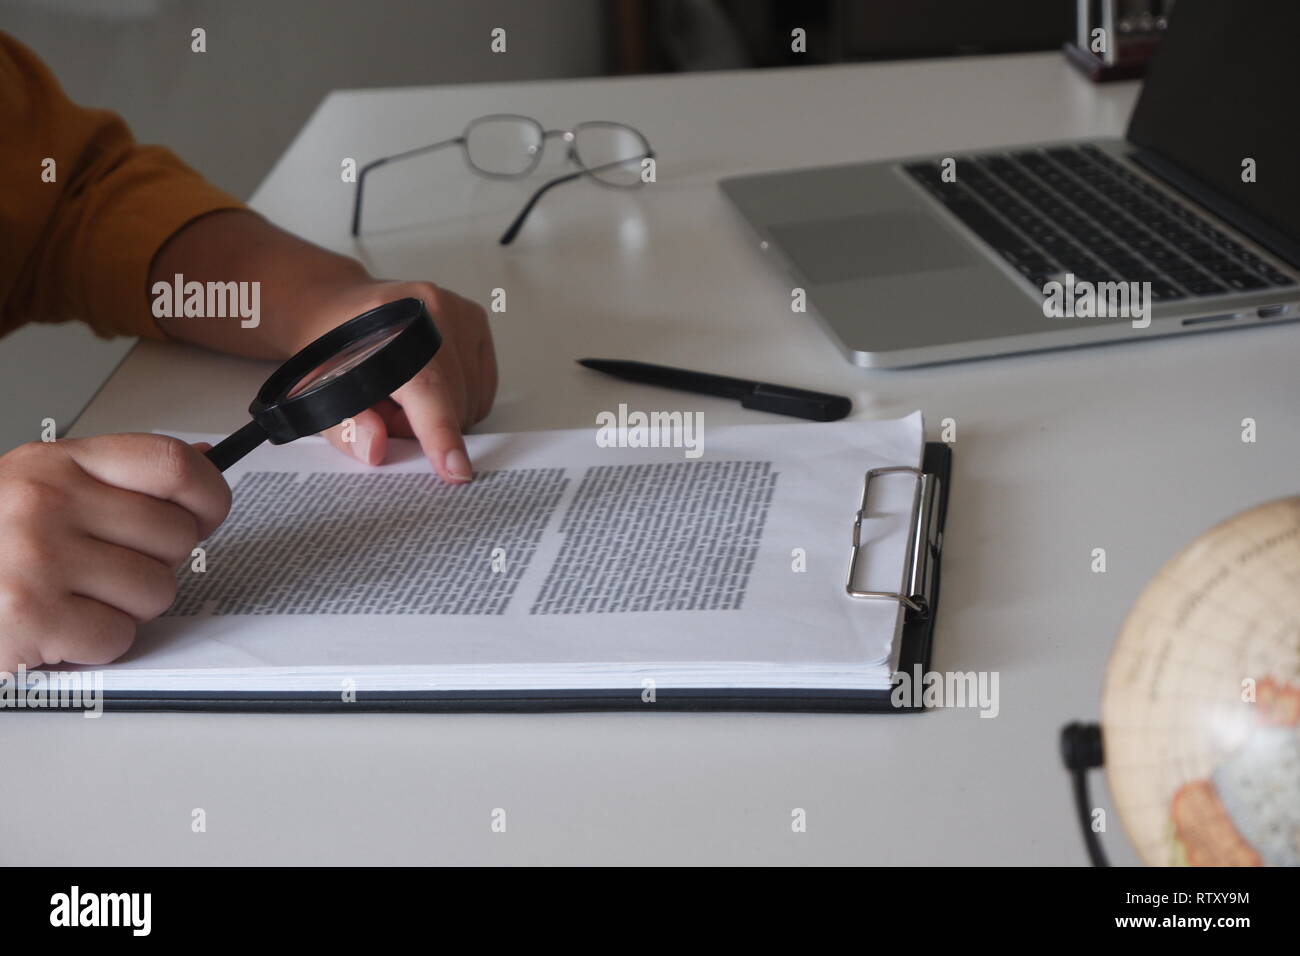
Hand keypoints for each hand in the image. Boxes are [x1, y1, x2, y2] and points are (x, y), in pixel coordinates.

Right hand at [0, 435, 230, 672]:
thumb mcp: (40, 490)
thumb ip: (116, 481)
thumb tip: (202, 465)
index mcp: (56, 463)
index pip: (171, 464)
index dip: (208, 495)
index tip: (206, 515)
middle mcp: (46, 501)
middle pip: (176, 538)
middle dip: (156, 564)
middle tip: (104, 569)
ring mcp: (36, 557)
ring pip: (156, 592)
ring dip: (125, 607)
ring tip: (73, 597)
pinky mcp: (30, 616)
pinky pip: (118, 637)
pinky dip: (93, 644)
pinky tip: (54, 627)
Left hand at [291, 279, 497, 480]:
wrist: (333, 306)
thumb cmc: (328, 350)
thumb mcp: (317, 393)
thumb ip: (345, 427)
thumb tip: (374, 448)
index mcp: (387, 326)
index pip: (426, 388)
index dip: (441, 433)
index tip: (456, 469)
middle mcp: (430, 310)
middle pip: (452, 402)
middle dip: (423, 427)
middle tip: (385, 410)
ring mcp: (458, 312)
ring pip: (473, 400)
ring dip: (443, 413)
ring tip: (404, 393)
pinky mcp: (475, 321)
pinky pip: (484, 387)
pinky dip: (460, 399)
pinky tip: (430, 384)